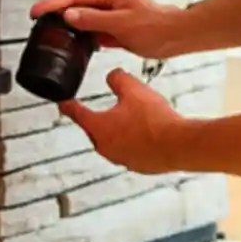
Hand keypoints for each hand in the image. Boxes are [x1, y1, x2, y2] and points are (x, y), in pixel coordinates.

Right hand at [29, 0, 186, 59]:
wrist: (176, 36)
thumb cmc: (155, 27)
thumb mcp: (121, 24)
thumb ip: (94, 20)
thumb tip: (69, 15)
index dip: (52, 4)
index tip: (36, 12)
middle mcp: (109, 1)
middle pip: (76, 3)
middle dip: (55, 10)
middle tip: (38, 19)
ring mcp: (113, 13)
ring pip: (84, 16)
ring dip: (68, 23)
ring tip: (51, 31)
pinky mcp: (117, 27)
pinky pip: (94, 28)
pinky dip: (82, 34)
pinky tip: (76, 43)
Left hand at [60, 69, 189, 174]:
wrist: (178, 145)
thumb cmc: (154, 119)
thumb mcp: (133, 89)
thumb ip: (117, 79)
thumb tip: (112, 76)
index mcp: (98, 127)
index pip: (76, 113)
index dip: (68, 105)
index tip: (63, 103)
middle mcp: (105, 147)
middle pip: (94, 130)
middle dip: (97, 119)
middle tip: (99, 110)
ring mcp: (121, 159)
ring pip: (113, 141)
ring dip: (117, 130)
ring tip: (129, 119)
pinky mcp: (138, 166)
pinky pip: (129, 150)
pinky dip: (133, 141)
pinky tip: (146, 132)